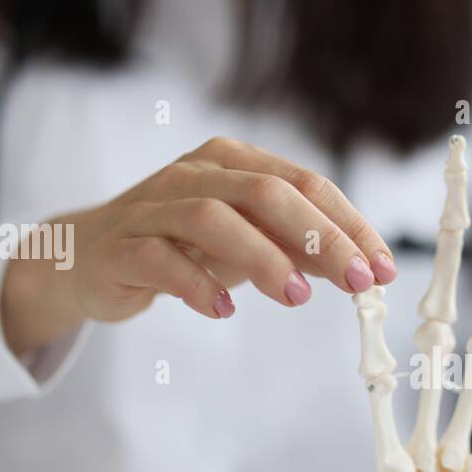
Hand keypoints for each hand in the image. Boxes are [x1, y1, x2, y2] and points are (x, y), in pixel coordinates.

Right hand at [0, 137, 395, 353]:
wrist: (86, 257)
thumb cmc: (182, 245)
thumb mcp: (249, 242)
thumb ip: (300, 249)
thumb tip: (364, 270)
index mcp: (234, 161)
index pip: (305, 184)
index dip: (350, 225)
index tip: (385, 268)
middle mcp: (195, 175)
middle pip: (267, 194)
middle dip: (321, 238)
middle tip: (359, 283)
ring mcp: (154, 208)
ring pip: (213, 218)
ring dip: (263, 258)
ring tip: (298, 296)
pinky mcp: (121, 247)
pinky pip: (160, 259)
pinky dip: (196, 285)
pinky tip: (223, 310)